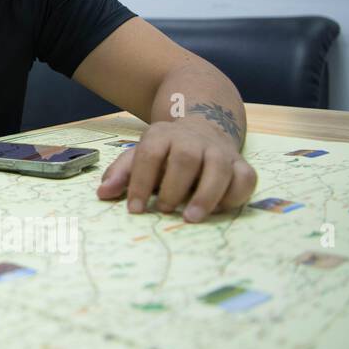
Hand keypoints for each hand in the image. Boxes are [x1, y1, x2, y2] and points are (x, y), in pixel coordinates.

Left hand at [96, 121, 256, 221]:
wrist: (202, 130)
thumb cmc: (164, 153)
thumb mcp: (139, 156)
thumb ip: (121, 174)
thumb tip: (103, 193)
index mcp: (161, 136)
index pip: (149, 155)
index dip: (140, 183)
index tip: (135, 209)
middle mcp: (193, 140)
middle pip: (185, 158)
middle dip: (174, 187)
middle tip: (165, 210)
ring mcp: (220, 151)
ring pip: (219, 168)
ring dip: (206, 195)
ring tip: (191, 218)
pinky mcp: (241, 164)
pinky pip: (246, 178)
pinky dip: (235, 195)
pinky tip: (219, 209)